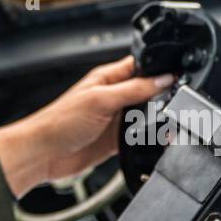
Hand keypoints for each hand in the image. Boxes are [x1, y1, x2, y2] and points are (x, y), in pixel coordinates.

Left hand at [0, 56, 174, 198]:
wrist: (43, 154)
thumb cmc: (59, 122)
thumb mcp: (100, 100)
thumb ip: (133, 90)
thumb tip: (162, 79)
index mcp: (107, 78)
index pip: (140, 67)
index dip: (159, 69)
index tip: (178, 77)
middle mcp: (112, 97)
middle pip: (147, 92)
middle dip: (162, 97)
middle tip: (175, 104)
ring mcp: (114, 119)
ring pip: (145, 116)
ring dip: (156, 119)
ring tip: (166, 123)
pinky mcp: (114, 141)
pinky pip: (138, 137)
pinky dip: (147, 139)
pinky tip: (154, 139)